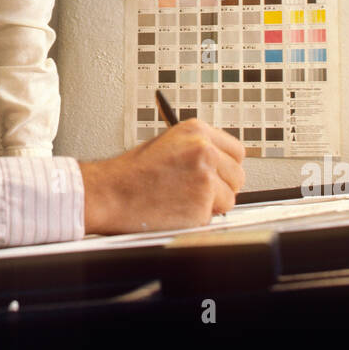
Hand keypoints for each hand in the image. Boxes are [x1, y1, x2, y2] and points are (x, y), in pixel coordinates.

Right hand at [78, 119, 244, 234]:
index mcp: (196, 131)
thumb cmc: (130, 172)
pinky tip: (176, 210)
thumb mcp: (166, 144)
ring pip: (229, 198)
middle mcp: (204, 150)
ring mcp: (205, 177)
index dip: (227, 166)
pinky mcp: (202, 203)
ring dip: (211, 205)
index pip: (236, 150)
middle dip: (222, 187)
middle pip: (238, 175)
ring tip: (182, 200)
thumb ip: (195, 150)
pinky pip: (213, 217)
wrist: (110, 192)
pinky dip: (198, 219)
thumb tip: (219, 163)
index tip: (220, 174)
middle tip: (199, 192)